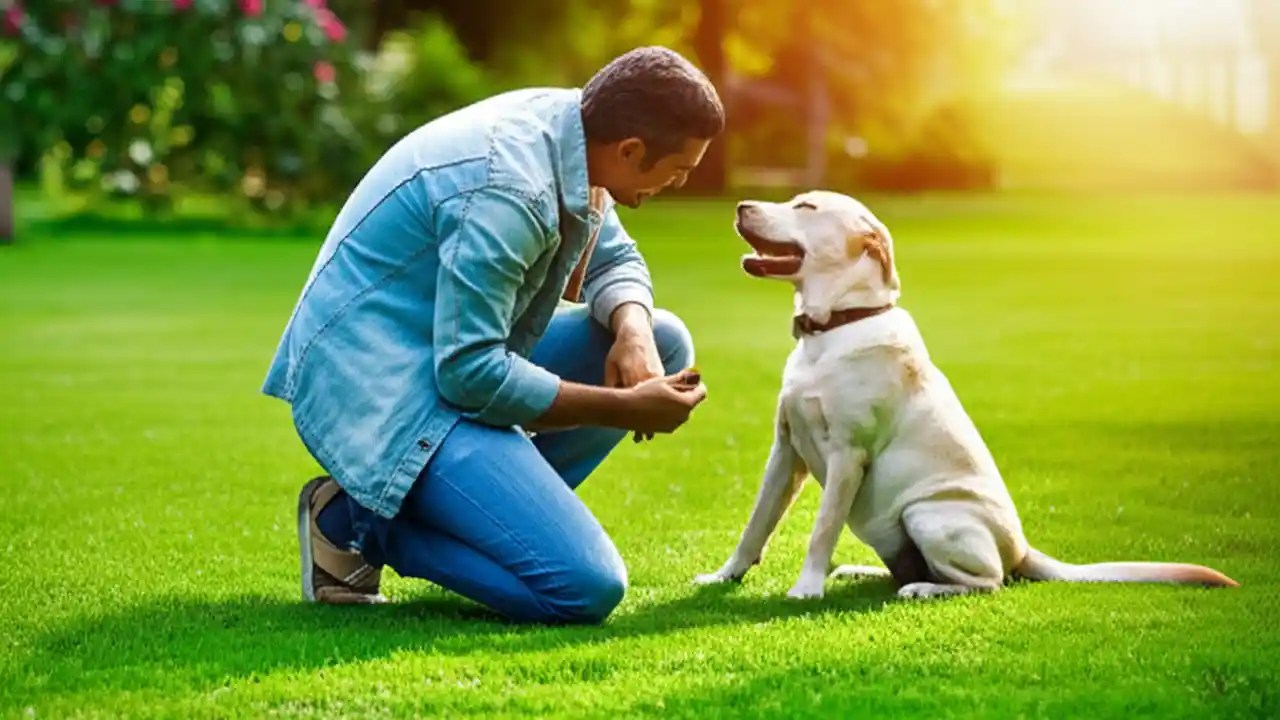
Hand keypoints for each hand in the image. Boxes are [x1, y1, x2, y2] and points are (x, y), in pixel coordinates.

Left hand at [605, 314, 665, 441]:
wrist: (637, 334)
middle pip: (648, 404)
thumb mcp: (610, 366)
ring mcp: (658, 376)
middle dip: (646, 421)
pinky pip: (663, 393)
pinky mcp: (663, 374)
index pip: (634, 401)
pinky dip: (659, 404)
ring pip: (658, 400)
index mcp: (634, 375)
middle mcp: (648, 377)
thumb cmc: (620, 351)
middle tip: (643, 438)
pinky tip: (657, 416)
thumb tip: (613, 401)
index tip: (634, 431)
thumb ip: (611, 383)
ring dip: (655, 415)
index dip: (634, 418)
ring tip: (651, 432)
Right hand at [619, 370, 706, 435]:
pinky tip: (654, 406)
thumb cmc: (645, 391)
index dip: (696, 384)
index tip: (688, 379)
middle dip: (685, 394)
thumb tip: (696, 374)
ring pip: (681, 411)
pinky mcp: (664, 430)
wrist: (626, 409)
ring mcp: (674, 425)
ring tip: (661, 395)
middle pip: (691, 403)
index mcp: (686, 403)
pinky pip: (671, 419)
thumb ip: (682, 378)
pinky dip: (668, 412)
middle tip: (672, 386)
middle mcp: (683, 417)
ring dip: (676, 404)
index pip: (701, 392)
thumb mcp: (664, 381)